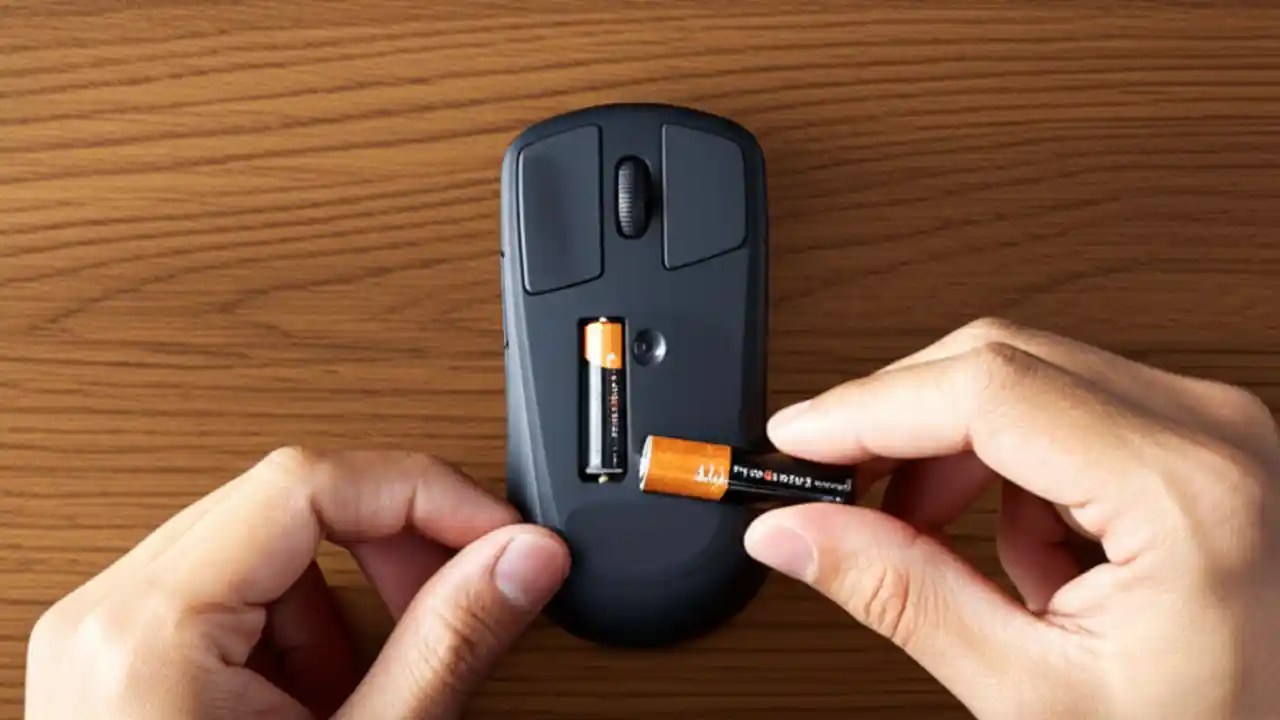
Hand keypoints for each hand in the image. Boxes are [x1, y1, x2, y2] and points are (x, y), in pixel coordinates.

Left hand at [26, 448, 569, 718]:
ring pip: (266, 545)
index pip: (310, 483)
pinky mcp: (125, 656)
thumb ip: (449, 642)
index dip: (424, 492)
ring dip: (343, 596)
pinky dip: (298, 630)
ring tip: (367, 684)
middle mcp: (113, 611)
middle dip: (392, 545)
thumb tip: (525, 558)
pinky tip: (315, 702)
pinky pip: (235, 595)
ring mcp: (110, 632)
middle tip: (457, 594)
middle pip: (288, 502)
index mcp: (153, 624)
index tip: (494, 531)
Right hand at [744, 319, 1278, 718]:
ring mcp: (1208, 428)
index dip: (868, 407)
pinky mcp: (1194, 440)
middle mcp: (1210, 433)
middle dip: (899, 426)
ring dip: (957, 456)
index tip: (799, 439)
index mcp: (1185, 493)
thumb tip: (795, 530)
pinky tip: (1028, 556)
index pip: (986, 392)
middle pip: (999, 361)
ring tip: (948, 550)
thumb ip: (900, 597)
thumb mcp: (1033, 693)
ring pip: (1024, 380)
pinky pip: (1063, 412)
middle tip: (835, 489)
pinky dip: (1013, 473)